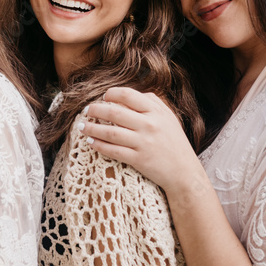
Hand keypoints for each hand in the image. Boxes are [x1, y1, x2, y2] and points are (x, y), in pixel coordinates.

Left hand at [80, 86, 201, 192]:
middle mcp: (149, 125)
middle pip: (115, 112)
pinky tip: (91, 142)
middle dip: (95, 110)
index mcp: (156, 112)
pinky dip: (99, 145)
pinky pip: (113, 151)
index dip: (112, 94)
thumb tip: (129, 94)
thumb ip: (153, 102)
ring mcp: (143, 143)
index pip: (129, 95)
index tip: (103, 96)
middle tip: (86, 110)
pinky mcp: (138, 159)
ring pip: (110, 132)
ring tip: (81, 126)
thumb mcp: (169, 118)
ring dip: (92, 128)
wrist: (184, 172)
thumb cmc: (175, 143)